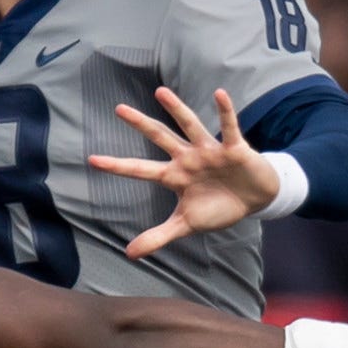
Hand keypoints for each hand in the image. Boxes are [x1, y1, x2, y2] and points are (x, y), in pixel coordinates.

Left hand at [90, 86, 283, 257]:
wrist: (255, 200)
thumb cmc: (218, 207)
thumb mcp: (187, 224)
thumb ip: (158, 237)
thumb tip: (129, 254)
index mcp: (174, 176)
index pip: (141, 170)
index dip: (118, 166)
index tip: (92, 160)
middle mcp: (188, 158)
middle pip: (160, 138)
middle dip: (140, 125)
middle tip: (118, 109)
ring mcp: (209, 151)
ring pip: (190, 126)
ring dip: (177, 109)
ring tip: (160, 92)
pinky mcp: (234, 148)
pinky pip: (229, 127)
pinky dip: (226, 112)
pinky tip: (220, 94)